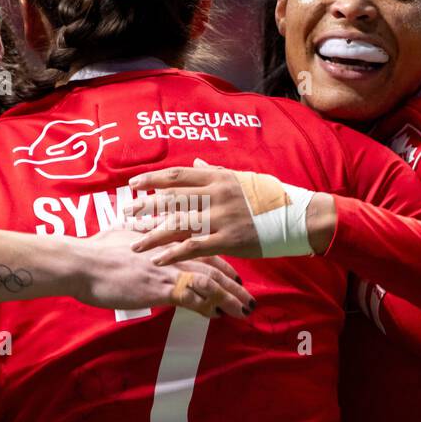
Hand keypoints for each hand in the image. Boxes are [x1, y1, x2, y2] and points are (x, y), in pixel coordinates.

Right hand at [74, 227, 254, 317]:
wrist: (81, 262)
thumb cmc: (95, 251)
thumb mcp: (122, 236)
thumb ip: (138, 237)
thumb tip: (136, 240)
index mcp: (165, 238)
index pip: (203, 248)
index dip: (222, 263)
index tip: (235, 274)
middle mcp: (172, 251)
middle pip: (213, 265)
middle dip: (235, 283)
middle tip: (250, 298)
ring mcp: (168, 268)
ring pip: (210, 282)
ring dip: (231, 298)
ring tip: (245, 310)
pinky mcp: (161, 286)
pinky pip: (194, 297)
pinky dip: (209, 307)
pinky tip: (218, 316)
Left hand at [124, 158, 265, 262]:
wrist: (295, 216)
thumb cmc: (268, 196)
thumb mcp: (241, 178)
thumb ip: (215, 171)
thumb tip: (196, 161)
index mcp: (218, 178)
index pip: (177, 175)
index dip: (152, 180)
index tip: (133, 185)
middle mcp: (217, 195)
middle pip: (172, 200)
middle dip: (145, 208)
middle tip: (125, 215)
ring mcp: (222, 218)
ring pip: (179, 225)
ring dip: (153, 235)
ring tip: (135, 244)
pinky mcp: (229, 240)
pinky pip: (195, 247)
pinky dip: (174, 254)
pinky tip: (158, 260)